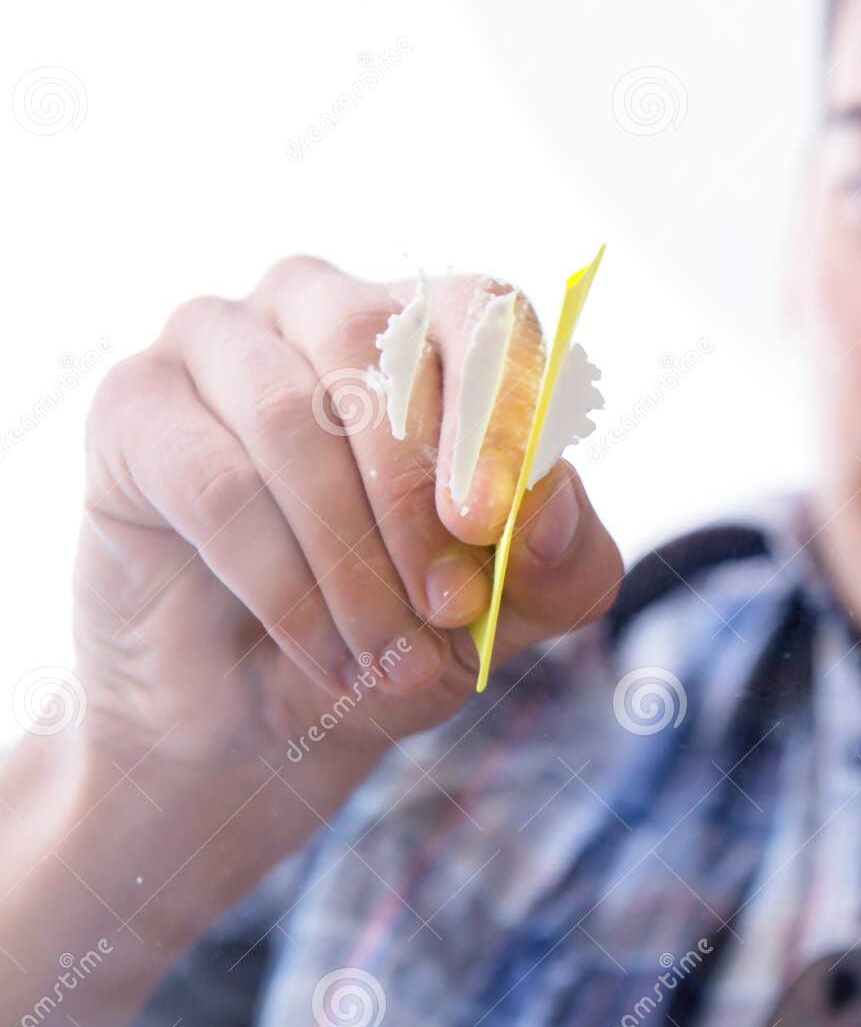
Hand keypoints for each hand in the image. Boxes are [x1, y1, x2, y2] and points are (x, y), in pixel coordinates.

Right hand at [73, 254, 621, 847]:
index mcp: (436, 333)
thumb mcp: (513, 615)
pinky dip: (284, 586)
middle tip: (448, 614)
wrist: (265, 718)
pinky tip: (324, 653)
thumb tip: (552, 501)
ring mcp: (222, 342)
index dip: (496, 408)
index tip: (490, 520)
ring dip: (351, 561)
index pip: (484, 314)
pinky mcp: (134, 405)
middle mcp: (328, 308)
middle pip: (381, 354)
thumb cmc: (401, 634)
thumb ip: (560, 560)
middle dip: (420, 506)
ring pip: (291, 420)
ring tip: (389, 659)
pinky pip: (217, 483)